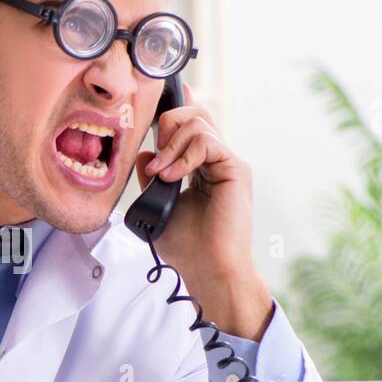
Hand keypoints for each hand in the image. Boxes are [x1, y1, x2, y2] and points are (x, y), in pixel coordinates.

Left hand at [133, 83, 273, 340]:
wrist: (209, 269)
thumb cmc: (188, 247)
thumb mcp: (158, 205)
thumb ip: (152, 177)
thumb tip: (145, 153)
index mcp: (202, 167)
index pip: (191, 125)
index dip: (174, 111)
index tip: (154, 112)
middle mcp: (217, 161)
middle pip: (196, 113)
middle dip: (168, 124)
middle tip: (156, 159)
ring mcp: (227, 163)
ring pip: (199, 122)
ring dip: (171, 144)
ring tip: (161, 174)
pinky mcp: (235, 170)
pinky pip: (206, 142)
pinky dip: (184, 155)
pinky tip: (172, 177)